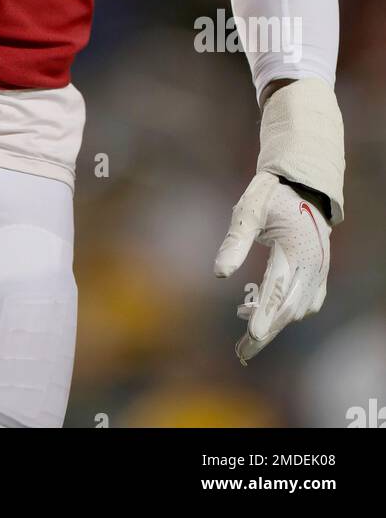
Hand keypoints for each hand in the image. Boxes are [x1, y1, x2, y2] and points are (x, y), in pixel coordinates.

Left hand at [214, 171, 329, 364]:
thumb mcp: (249, 209)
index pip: (278, 288)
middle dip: (265, 331)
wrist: (303, 186)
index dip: (265, 314)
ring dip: (273, 322)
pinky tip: (262, 310)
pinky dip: (287, 312)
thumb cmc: (272, 196)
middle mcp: (312, 264)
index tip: (251, 335)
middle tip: (241, 352)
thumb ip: (235, 241)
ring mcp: (318, 271)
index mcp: (295, 248)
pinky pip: (307, 303)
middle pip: (288, 308)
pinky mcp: (319, 274)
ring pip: (297, 309)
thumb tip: (219, 273)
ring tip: (243, 323)